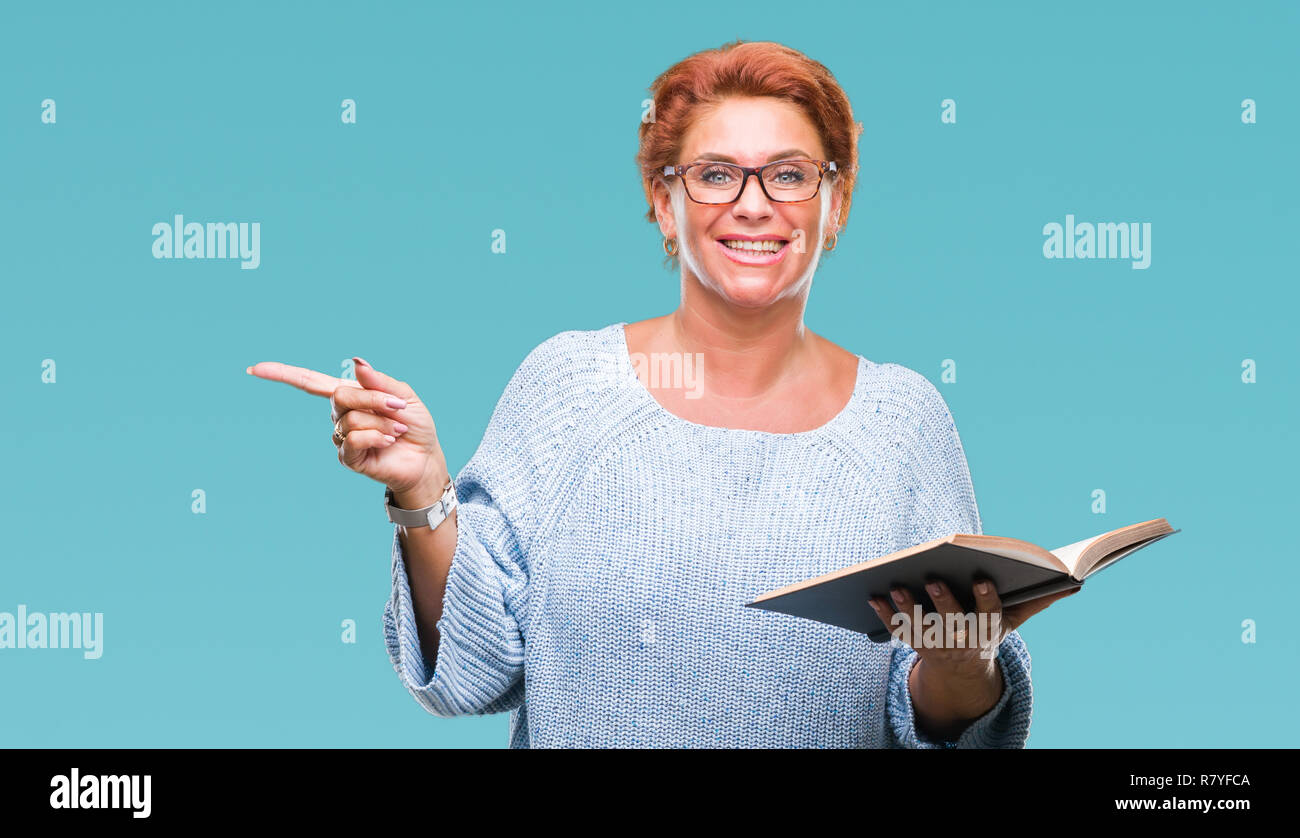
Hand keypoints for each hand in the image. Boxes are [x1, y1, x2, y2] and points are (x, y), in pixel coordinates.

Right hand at [246, 355, 448, 499]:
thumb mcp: (403, 396)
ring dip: (382, 422)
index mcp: (349, 395)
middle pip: (340, 397)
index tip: (254, 369)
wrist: (425, 457)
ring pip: (351, 419)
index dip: (282, 374)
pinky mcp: (348, 457)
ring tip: (397, 430)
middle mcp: (340, 415)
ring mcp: (342, 437)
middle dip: (373, 399)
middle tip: (398, 408)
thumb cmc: (414, 424)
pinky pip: (354, 439)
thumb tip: (355, 362)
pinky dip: (377, 436)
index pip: (309, 382)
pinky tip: (389, 440)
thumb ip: (379, 382)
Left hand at [867, 579, 1079, 675]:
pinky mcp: (914, 644)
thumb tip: (1073, 581)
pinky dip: (884, 615)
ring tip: (895, 585)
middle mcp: (962, 639)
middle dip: (943, 601)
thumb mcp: (1013, 620)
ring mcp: (936, 644)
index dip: (985, 598)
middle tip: (933, 578)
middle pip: (952, 620)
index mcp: (988, 629)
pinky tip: (872, 596)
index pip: (989, 613)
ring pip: (921, 626)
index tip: (982, 578)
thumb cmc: (988, 631)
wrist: (963, 671)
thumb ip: (1037, 601)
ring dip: (908, 608)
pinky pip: (896, 630)